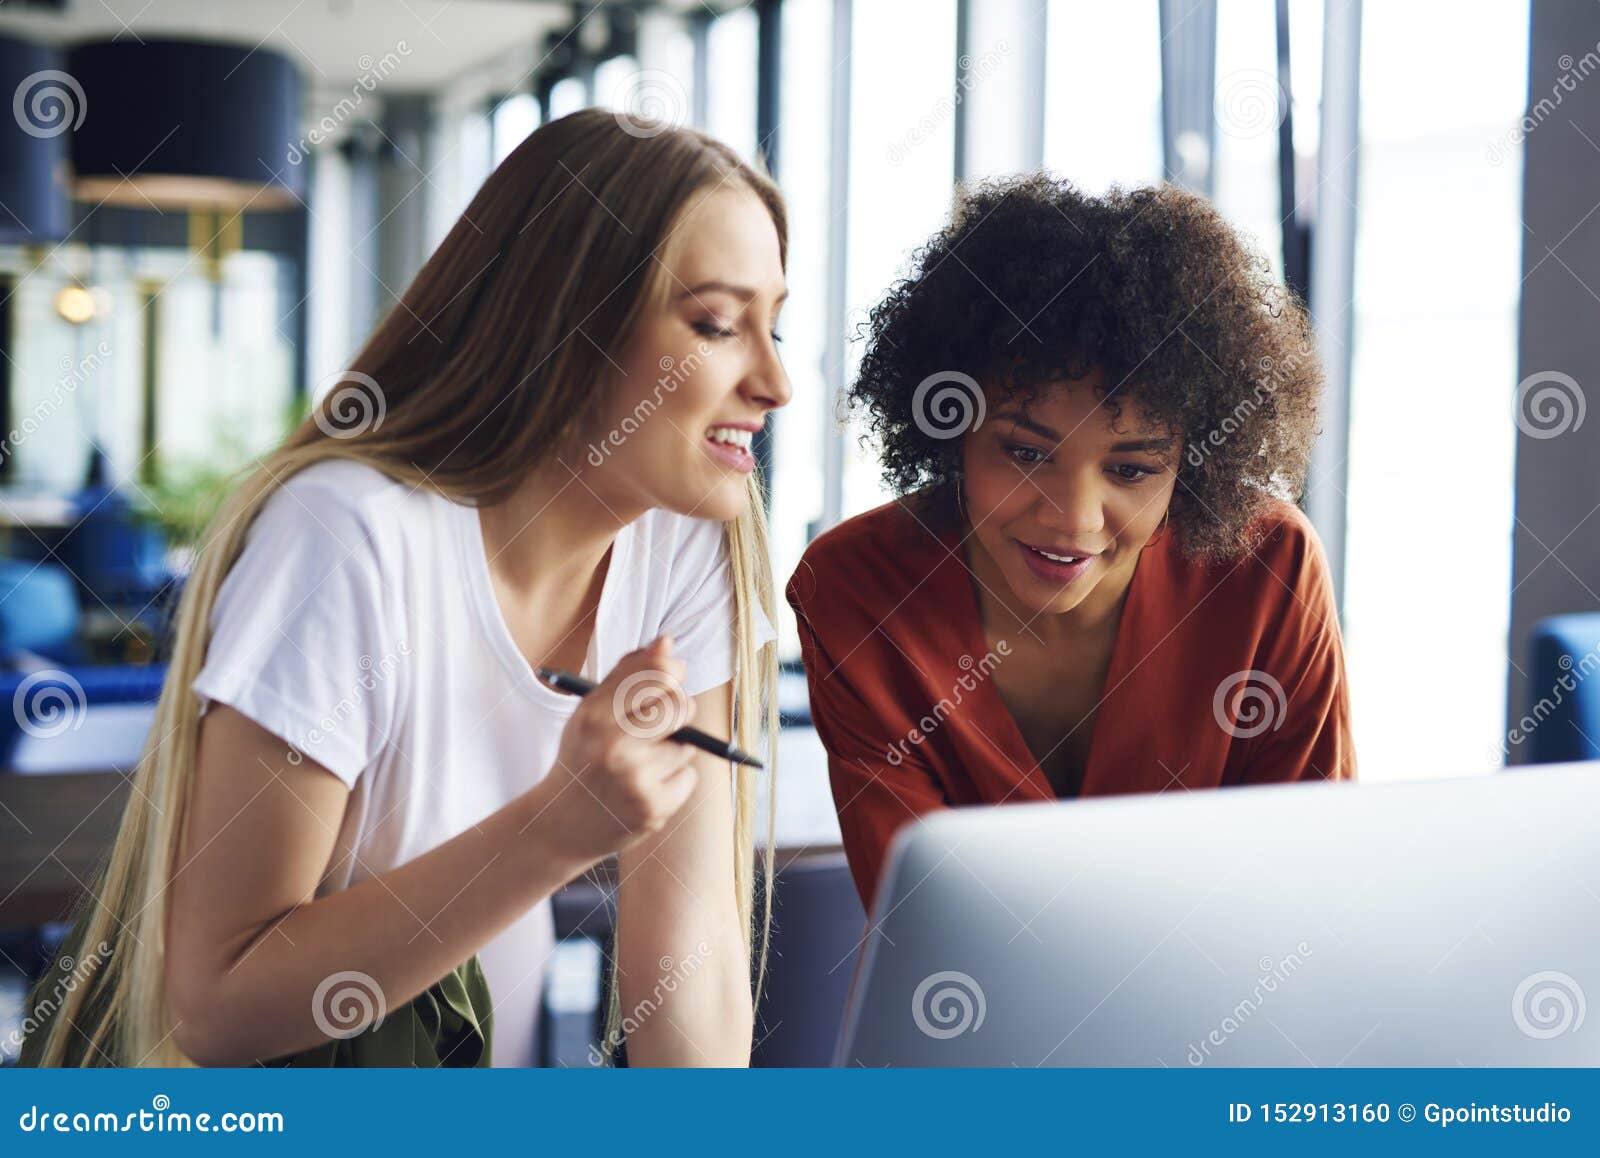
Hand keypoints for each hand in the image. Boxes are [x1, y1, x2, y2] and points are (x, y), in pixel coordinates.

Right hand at [528, 636, 700, 868]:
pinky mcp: (653, 808)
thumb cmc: (582, 756)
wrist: (560, 824)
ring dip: (674, 749)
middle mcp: (613, 745)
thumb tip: (667, 642)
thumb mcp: (591, 711)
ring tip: (643, 762)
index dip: (673, 670)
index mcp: (594, 715)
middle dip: (680, 708)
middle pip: (681, 706)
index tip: (674, 674)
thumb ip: (628, 673)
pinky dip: (674, 780)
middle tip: (664, 719)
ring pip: (687, 744)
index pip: (656, 674)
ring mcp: (635, 779)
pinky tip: (646, 786)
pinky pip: (688, 777)